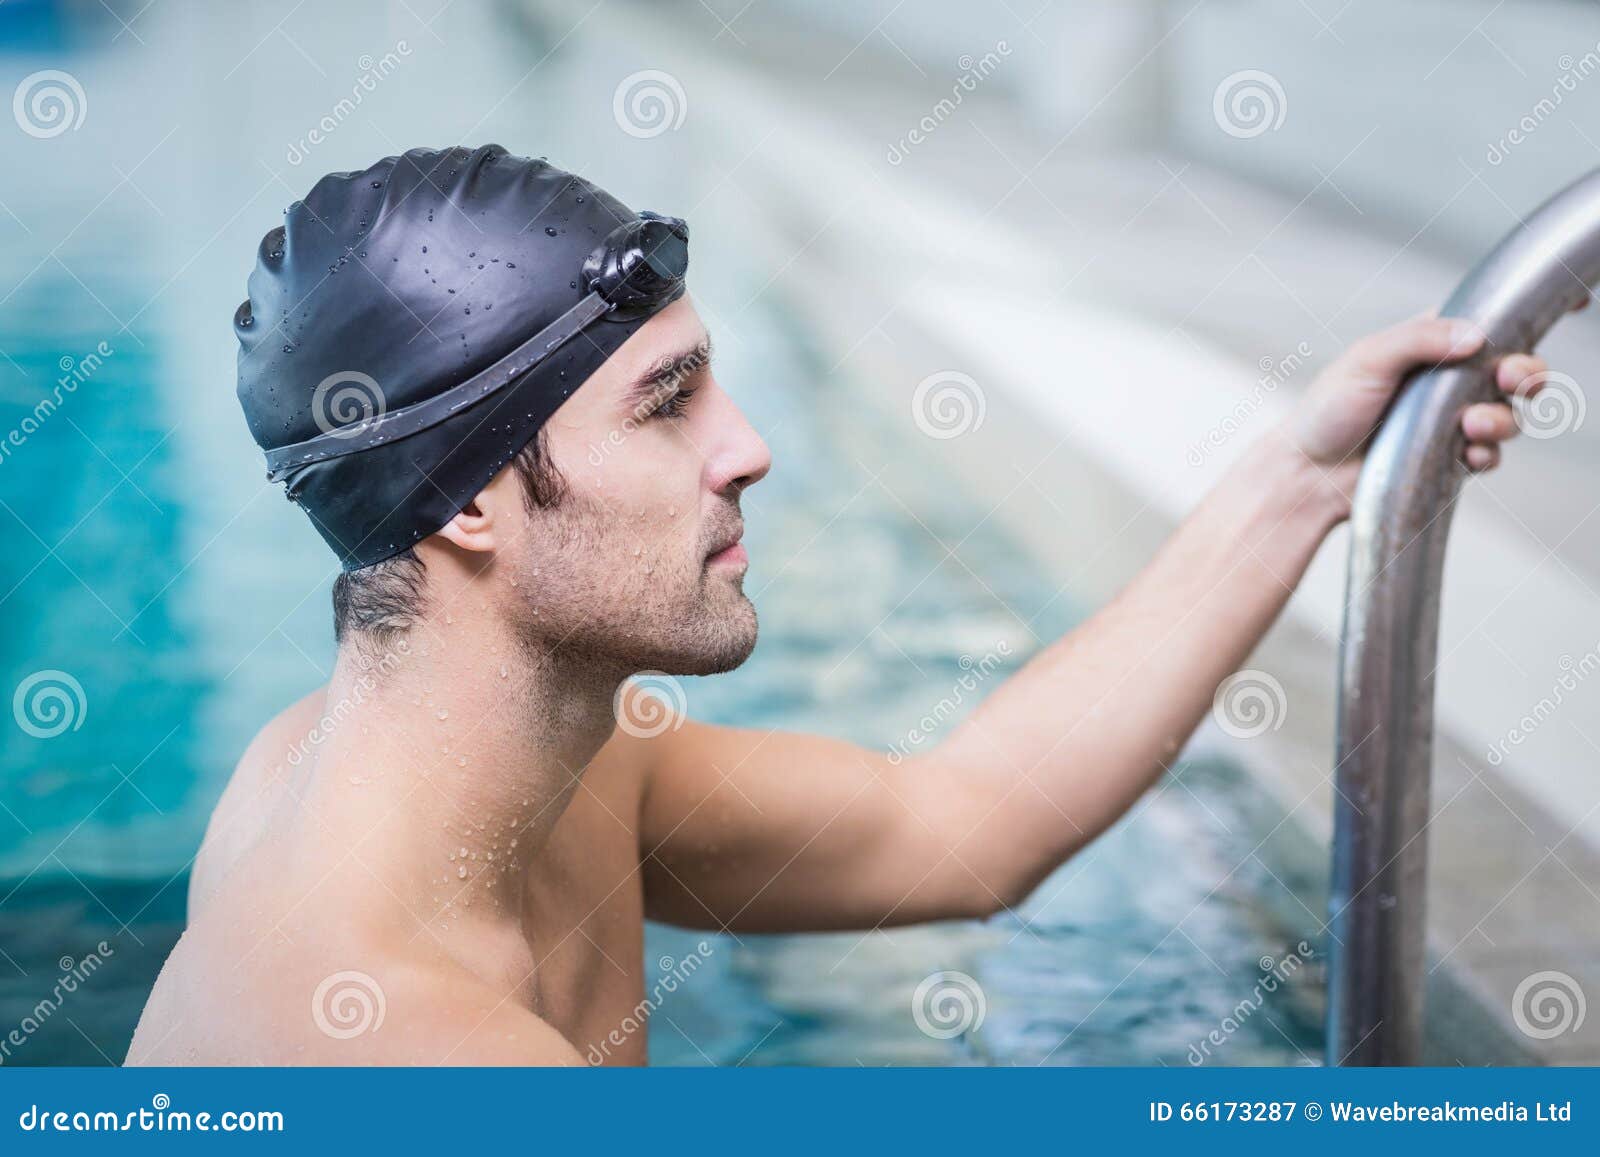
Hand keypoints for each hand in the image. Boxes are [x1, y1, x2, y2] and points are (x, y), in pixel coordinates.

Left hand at [1285, 314, 1551, 500]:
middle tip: (1513, 379)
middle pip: (1514, 368)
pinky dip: (1487, 453)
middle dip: (1527, 373)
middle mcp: (1447, 379)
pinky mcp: (1449, 457)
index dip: (1528, 316)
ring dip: (1501, 419)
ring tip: (1470, 425)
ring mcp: (1450, 419)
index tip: (1575, 302)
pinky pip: (1489, 453)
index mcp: (1431, 343)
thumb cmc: (1327, 411)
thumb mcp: (1368, 360)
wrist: (1308, 473)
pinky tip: (1468, 453)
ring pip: (1507, 413)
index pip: (1489, 321)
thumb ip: (1419, 340)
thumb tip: (1476, 336)